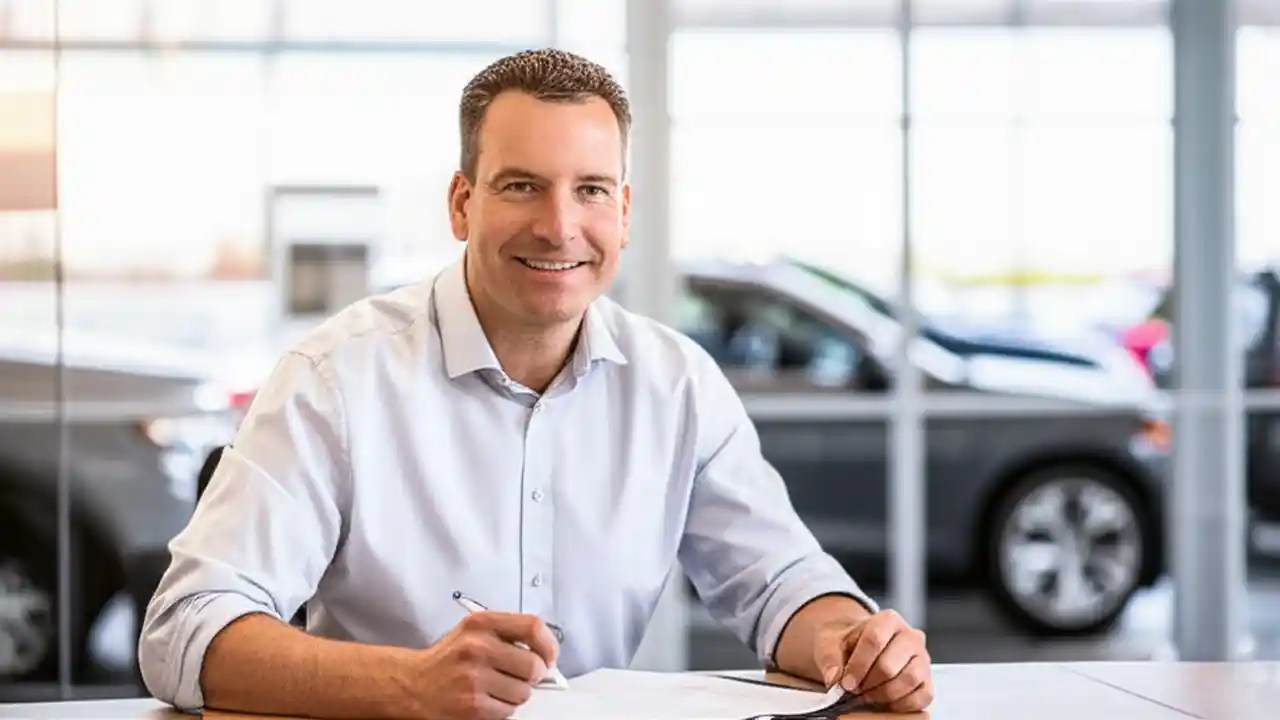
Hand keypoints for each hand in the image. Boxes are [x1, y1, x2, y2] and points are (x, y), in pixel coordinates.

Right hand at [406, 611, 559, 719]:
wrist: (412, 685)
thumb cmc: (447, 659)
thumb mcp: (473, 632)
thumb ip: (506, 634)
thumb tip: (544, 653)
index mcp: (481, 624)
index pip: (532, 627)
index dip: (549, 645)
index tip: (549, 656)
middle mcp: (477, 648)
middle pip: (534, 665)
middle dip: (534, 675)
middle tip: (522, 677)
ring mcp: (475, 678)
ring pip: (524, 692)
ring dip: (516, 694)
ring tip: (496, 688)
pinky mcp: (473, 706)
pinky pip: (508, 711)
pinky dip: (502, 709)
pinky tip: (486, 700)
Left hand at [813, 609, 932, 712]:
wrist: (861, 648)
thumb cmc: (849, 645)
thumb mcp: (831, 643)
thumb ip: (830, 658)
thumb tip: (834, 677)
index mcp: (888, 619)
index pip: (875, 639)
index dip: (858, 665)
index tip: (846, 683)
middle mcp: (911, 636)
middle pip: (890, 665)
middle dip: (868, 683)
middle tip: (855, 690)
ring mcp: (922, 658)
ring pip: (909, 680)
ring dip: (883, 694)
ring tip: (867, 695)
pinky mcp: (927, 680)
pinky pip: (922, 696)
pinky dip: (902, 704)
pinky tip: (884, 701)